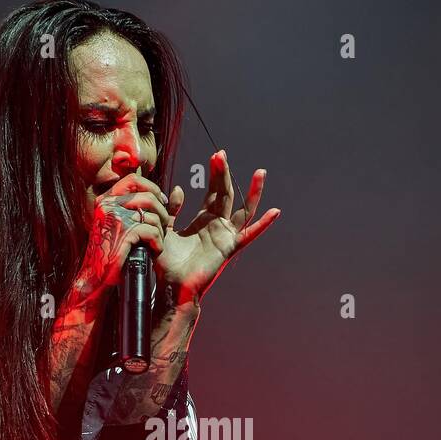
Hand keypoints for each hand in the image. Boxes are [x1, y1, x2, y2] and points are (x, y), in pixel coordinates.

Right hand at [76, 172, 174, 299]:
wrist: (97, 277)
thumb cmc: (116, 252)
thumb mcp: (131, 225)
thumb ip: (154, 207)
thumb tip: (178, 191)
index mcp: (107, 199)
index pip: (134, 180)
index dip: (153, 189)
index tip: (161, 203)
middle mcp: (108, 204)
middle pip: (147, 196)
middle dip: (162, 213)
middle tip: (163, 228)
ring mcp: (114, 217)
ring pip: (151, 215)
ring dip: (160, 232)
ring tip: (156, 243)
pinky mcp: (122, 233)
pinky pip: (151, 231)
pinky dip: (157, 243)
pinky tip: (154, 252)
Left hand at [154, 149, 280, 303]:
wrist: (172, 286)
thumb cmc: (167, 263)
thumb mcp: (165, 229)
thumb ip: (173, 210)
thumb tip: (180, 189)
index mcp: (203, 221)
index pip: (213, 192)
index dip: (215, 173)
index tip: (216, 155)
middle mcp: (217, 226)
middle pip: (225, 194)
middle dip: (224, 174)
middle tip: (221, 154)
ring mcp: (225, 236)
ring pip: (243, 209)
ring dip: (253, 192)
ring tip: (260, 172)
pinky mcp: (229, 247)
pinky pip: (249, 234)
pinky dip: (263, 224)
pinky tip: (275, 212)